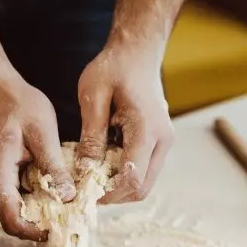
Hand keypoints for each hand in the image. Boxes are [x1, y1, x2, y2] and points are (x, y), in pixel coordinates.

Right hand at [0, 74, 75, 239]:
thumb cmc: (15, 104)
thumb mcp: (42, 133)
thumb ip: (54, 168)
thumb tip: (68, 198)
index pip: (13, 220)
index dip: (37, 232)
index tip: (63, 228)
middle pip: (13, 220)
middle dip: (41, 224)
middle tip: (71, 219)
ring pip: (14, 210)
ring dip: (39, 212)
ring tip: (66, 206)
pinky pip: (14, 197)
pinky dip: (34, 199)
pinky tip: (54, 190)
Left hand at [77, 47, 173, 202]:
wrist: (137, 51)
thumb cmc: (114, 68)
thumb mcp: (94, 96)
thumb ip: (91, 135)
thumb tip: (85, 170)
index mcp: (147, 130)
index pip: (132, 178)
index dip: (108, 192)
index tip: (83, 191)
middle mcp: (162, 141)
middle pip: (141, 188)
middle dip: (113, 195)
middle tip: (84, 188)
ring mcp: (163, 142)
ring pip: (144, 182)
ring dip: (118, 185)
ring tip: (91, 175)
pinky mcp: (158, 142)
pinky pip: (143, 169)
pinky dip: (123, 174)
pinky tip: (102, 161)